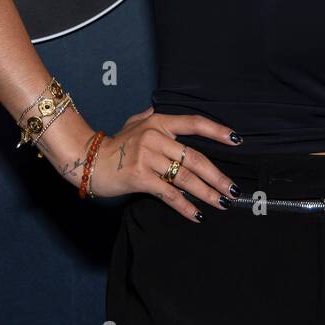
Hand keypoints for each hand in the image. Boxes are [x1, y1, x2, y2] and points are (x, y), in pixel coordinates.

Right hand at [88, 106, 242, 220]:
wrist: (88, 160)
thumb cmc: (114, 144)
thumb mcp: (132, 123)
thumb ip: (148, 117)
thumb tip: (156, 109)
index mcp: (158, 122)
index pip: (194, 123)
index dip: (216, 131)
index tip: (236, 140)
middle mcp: (155, 137)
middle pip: (195, 158)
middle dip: (217, 176)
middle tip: (233, 190)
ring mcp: (147, 156)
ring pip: (185, 177)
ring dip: (207, 193)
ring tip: (222, 203)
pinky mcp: (140, 176)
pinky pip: (169, 193)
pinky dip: (185, 206)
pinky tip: (197, 215)